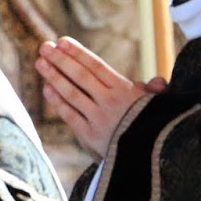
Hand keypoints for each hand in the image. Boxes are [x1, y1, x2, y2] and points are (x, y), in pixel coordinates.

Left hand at [36, 37, 166, 158]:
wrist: (154, 159)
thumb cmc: (158, 129)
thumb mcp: (160, 107)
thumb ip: (154, 92)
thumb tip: (158, 81)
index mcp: (126, 91)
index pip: (96, 66)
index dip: (77, 53)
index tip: (61, 41)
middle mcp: (111, 102)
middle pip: (80, 76)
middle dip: (60, 59)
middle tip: (44, 46)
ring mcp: (99, 119)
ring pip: (72, 93)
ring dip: (54, 76)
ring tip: (40, 62)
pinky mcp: (91, 137)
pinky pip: (70, 115)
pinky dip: (58, 101)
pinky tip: (46, 88)